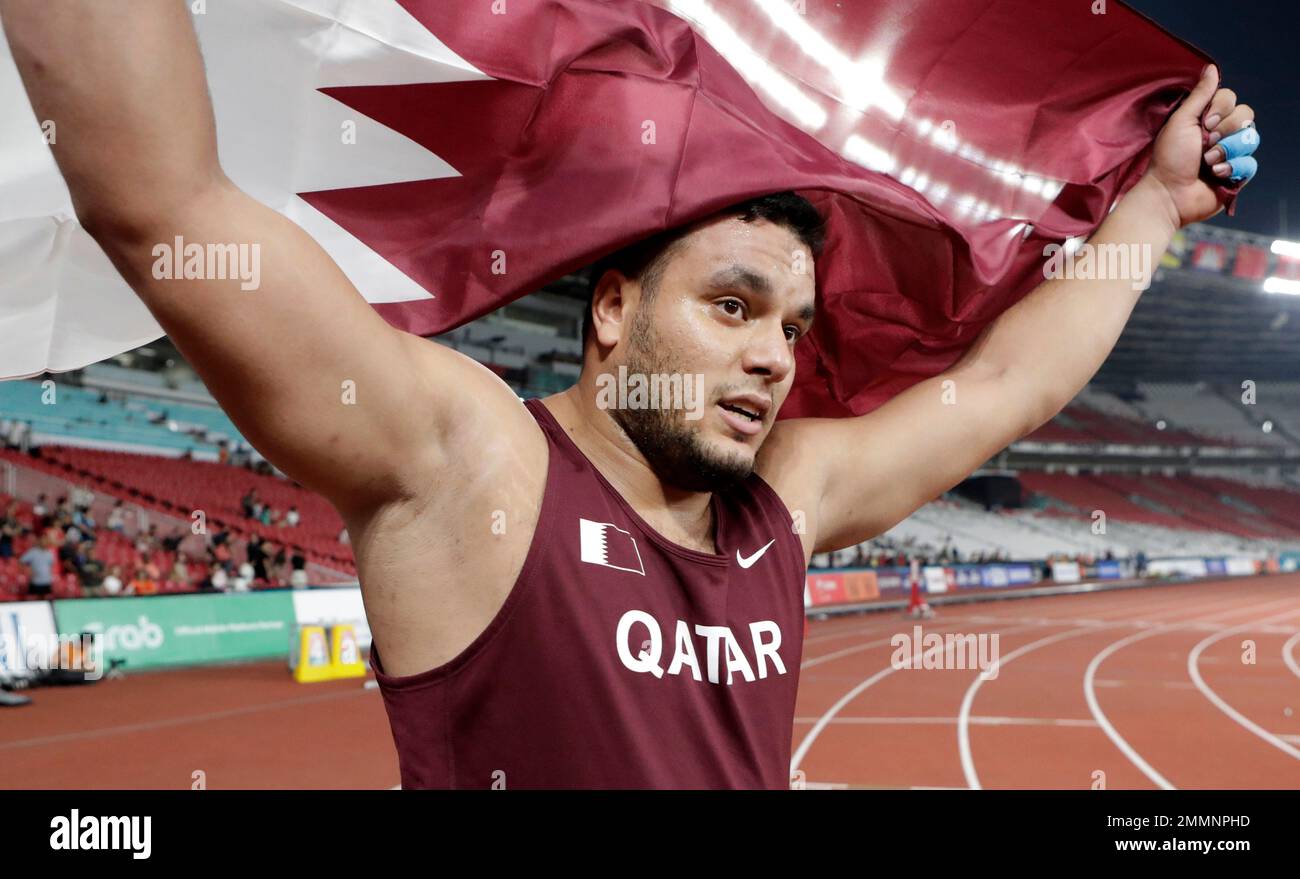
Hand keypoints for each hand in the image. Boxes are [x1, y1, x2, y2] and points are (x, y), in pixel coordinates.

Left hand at [1143, 64, 1258, 228]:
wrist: (1169, 194)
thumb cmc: (1169, 158)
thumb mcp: (1182, 121)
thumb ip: (1200, 95)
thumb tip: (1211, 67)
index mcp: (1206, 120)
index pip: (1231, 99)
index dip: (1222, 109)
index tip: (1204, 123)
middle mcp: (1221, 134)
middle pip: (1245, 116)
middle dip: (1226, 130)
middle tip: (1205, 144)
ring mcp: (1231, 154)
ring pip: (1251, 138)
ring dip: (1228, 150)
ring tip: (1208, 162)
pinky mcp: (1237, 174)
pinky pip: (1251, 162)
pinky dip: (1234, 167)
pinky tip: (1217, 174)